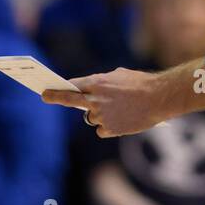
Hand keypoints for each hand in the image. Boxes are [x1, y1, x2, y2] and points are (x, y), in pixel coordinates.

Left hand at [43, 67, 163, 137]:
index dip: (61, 88)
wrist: (159, 98)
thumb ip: (104, 83)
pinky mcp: (109, 129)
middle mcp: (95, 99)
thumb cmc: (142, 84)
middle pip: (70, 100)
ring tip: (119, 110)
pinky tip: (122, 120)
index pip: (73, 85)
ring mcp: (101, 115)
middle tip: (44, 96)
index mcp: (98, 83)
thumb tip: (94, 90)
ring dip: (99, 114)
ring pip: (91, 117)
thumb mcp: (120, 75)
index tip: (48, 90)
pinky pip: (101, 129)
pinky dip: (109, 126)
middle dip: (55, 97)